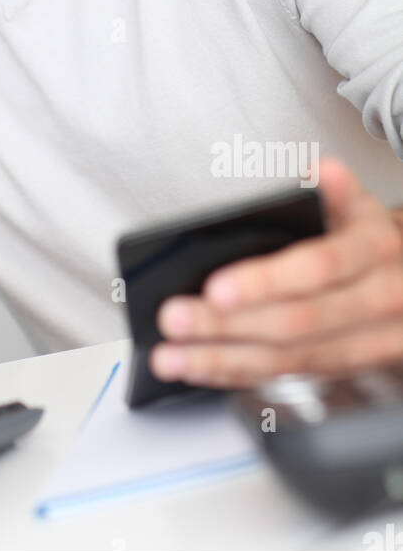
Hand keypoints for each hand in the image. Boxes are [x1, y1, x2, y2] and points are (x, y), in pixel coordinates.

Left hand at [149, 157, 402, 388]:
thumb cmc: (368, 238)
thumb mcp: (358, 204)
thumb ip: (333, 189)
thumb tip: (316, 174)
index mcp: (374, 249)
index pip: (318, 268)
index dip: (266, 282)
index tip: (216, 288)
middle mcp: (377, 299)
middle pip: (297, 322)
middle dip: (228, 326)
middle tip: (176, 318)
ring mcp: (367, 341)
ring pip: (291, 359)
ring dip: (225, 360)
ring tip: (173, 356)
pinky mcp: (349, 368)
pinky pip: (291, 376)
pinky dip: (241, 374)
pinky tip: (203, 368)